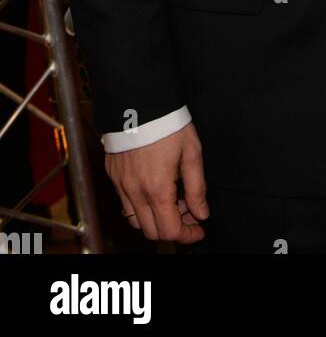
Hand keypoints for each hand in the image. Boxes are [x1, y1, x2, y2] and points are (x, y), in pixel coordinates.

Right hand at [104, 122, 208, 243]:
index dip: (187, 235)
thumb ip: (196, 187)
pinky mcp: (112, 175)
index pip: (170, 231)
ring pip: (136, 221)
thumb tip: (202, 213)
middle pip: (152, 232)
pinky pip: (125, 203)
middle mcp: (135, 193)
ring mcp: (121, 185)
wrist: (139, 101)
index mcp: (157, 189)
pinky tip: (154, 187)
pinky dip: (140, 205)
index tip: (199, 230)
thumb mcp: (192, 152)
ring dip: (155, 218)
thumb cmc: (169, 124)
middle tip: (188, 211)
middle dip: (172, 227)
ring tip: (172, 198)